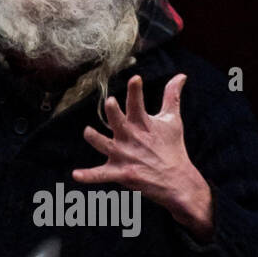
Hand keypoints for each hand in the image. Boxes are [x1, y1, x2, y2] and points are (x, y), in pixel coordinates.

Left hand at [72, 74, 214, 239]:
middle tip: (110, 102)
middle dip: (114, 112)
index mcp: (142, 123)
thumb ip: (172, 96)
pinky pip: (101, 175)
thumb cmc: (172, 147)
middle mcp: (131, 138)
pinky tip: (76, 175)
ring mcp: (125, 156)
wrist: (177, 181)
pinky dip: (89, 176)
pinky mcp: (121, 173)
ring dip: (95, 139)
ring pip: (104, 145)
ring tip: (88, 131)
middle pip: (119, 122)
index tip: (135, 79)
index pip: (137, 103)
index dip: (136, 91)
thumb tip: (181, 75)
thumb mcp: (173, 120)